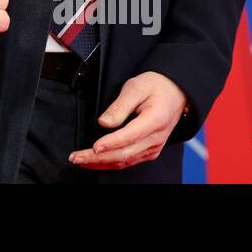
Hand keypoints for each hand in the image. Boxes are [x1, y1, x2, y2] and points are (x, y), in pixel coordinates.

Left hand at [68, 71, 186, 169]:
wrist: (175, 93)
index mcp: (154, 121)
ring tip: (80, 161)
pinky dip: (110, 163)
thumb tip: (104, 122)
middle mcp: (155, 139)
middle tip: (76, 157)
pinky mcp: (149, 151)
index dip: (110, 143)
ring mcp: (153, 148)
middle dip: (98, 158)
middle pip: (124, 154)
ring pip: (125, 161)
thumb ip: (120, 106)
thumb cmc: (155, 87)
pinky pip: (128, 161)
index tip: (94, 147)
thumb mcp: (136, 87)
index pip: (130, 136)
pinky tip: (96, 162)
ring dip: (101, 164)